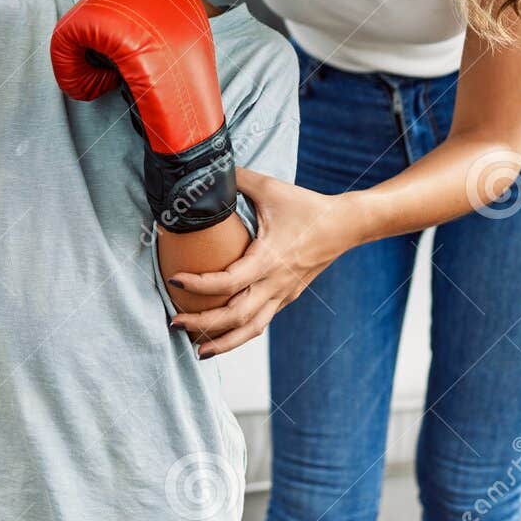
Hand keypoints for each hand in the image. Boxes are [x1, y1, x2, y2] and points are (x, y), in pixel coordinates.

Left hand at [168, 167, 362, 357]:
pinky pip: (261, 322)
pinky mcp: (287, 297)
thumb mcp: (269, 187)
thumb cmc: (307, 206)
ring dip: (223, 342)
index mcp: (270, 258)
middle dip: (203, 324)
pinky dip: (240, 334)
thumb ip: (236, 179)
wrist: (346, 225)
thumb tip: (204, 170)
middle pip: (236, 316)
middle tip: (173, 322)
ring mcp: (283, 294)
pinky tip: (222, 338)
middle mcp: (276, 283)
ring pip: (251, 329)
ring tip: (197, 350)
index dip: (199, 285)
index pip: (229, 282)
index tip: (174, 280)